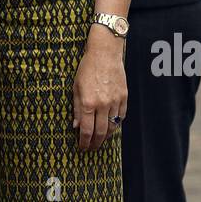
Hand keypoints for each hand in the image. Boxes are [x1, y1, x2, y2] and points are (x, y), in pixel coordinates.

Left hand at [72, 34, 126, 150]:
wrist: (105, 53)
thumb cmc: (87, 68)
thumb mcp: (76, 88)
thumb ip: (76, 108)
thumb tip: (76, 126)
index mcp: (88, 103)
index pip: (86, 130)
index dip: (84, 142)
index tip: (82, 147)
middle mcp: (102, 105)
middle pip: (100, 132)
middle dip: (95, 143)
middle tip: (91, 148)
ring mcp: (115, 101)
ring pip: (113, 127)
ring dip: (106, 136)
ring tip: (101, 140)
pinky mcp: (124, 97)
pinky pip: (121, 116)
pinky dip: (116, 124)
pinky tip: (111, 127)